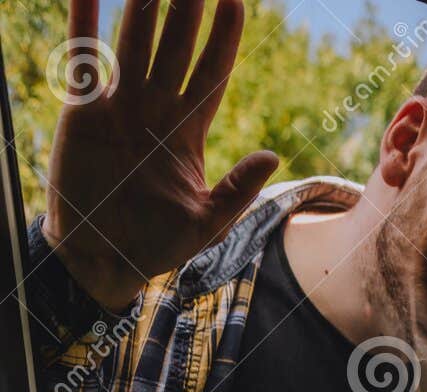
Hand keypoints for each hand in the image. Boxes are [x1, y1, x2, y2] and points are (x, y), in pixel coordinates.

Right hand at [41, 0, 277, 309]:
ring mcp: (120, 105)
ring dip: (144, 3)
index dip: (223, 38)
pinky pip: (83, 55)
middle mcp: (155, 108)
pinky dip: (84, 20)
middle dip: (187, 8)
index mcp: (187, 132)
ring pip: (136, 41)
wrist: (103, 259)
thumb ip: (237, 191)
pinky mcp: (84, 110)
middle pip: (176, 46)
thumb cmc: (156, 245)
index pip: (210, 73)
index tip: (235, 1)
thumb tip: (271, 157)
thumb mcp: (206, 224)